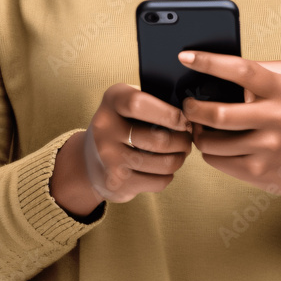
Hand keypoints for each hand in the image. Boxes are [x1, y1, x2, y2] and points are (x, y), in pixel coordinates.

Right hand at [80, 82, 192, 204]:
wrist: (89, 161)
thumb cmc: (122, 123)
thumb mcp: (127, 102)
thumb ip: (153, 99)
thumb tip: (191, 110)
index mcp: (112, 100)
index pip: (139, 104)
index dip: (169, 113)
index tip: (184, 119)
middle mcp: (106, 128)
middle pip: (159, 140)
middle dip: (184, 140)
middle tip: (189, 138)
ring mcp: (109, 158)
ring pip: (164, 163)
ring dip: (180, 158)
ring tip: (181, 152)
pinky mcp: (116, 182)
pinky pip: (158, 181)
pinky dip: (168, 175)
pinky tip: (165, 168)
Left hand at [178, 51, 280, 216]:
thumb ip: (263, 68)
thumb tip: (221, 65)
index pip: (241, 71)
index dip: (209, 62)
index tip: (185, 56)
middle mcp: (276, 119)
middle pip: (219, 114)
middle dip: (193, 109)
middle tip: (186, 104)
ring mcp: (267, 149)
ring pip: (212, 142)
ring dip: (197, 133)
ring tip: (197, 125)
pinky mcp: (259, 172)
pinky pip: (218, 161)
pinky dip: (209, 151)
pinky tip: (213, 143)